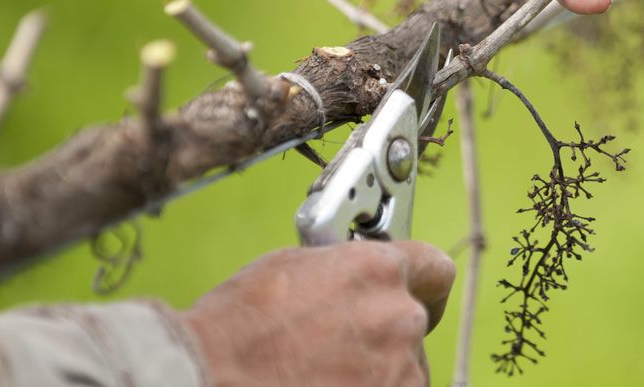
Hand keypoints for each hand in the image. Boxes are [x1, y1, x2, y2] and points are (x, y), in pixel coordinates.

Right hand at [181, 242, 454, 386]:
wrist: (209, 379)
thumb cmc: (234, 329)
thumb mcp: (291, 268)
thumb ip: (344, 268)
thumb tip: (356, 275)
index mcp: (377, 270)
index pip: (434, 269)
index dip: (420, 282)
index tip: (412, 292)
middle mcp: (397, 318)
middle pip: (413, 325)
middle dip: (384, 333)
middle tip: (338, 346)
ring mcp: (398, 372)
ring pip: (405, 371)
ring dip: (377, 373)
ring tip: (321, 375)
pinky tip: (324, 386)